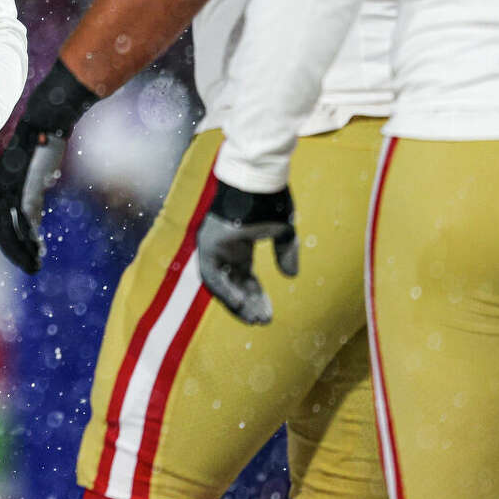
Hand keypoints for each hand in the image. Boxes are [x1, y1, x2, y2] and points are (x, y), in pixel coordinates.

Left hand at [0, 119, 67, 273]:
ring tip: (36, 265)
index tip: (24, 257)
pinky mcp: (21, 184)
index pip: (0, 222)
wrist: (45, 120)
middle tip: (31, 268)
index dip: (11, 243)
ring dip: (22, 249)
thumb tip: (33, 221)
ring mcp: (8, 187)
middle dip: (15, 252)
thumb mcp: (33, 176)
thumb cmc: (41, 144)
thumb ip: (31, 198)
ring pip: (10, 227)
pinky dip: (29, 235)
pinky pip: (22, 217)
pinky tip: (39, 247)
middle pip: (1, 229)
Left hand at [195, 177, 298, 325]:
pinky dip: (225, 290)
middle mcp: (223, 247)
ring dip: (236, 302)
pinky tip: (241, 304)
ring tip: (253, 318)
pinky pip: (212, 274)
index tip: (267, 313)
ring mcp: (213, 245)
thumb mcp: (282, 230)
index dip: (256, 295)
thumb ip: (285, 252)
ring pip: (220, 283)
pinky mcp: (208, 242)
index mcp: (238, 243)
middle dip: (248, 303)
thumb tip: (291, 276)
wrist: (258, 177)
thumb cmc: (270, 198)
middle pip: (233, 283)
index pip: (244, 277)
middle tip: (262, 320)